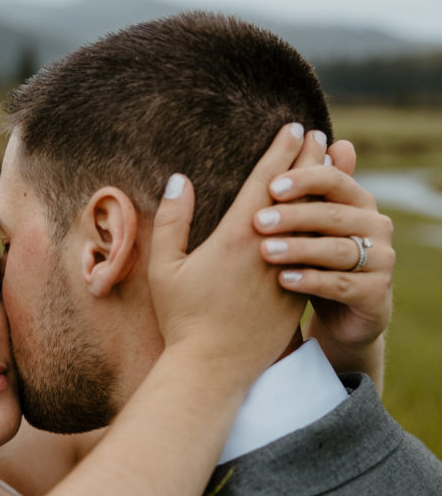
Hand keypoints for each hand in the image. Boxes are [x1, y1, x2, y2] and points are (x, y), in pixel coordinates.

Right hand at [149, 123, 306, 382]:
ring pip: (312, 221)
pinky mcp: (297, 295)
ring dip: (322, 192)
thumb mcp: (164, 268)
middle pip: (296, 195)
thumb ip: (172, 220)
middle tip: (319, 135)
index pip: (266, 183)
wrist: (213, 368)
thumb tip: (178, 179)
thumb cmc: (183, 319)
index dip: (281, 152)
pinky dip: (321, 227)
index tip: (292, 127)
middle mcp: (268, 250)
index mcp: (235, 237)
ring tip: (332, 169)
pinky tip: (325, 218)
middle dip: (309, 162)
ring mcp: (287, 273)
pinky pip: (314, 251)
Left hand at [253, 134, 393, 361]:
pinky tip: (283, 280)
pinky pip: (342, 285)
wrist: (343, 318)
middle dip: (294, 216)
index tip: (270, 186)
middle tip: (257, 222)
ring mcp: (381, 260)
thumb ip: (313, 189)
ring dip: (299, 249)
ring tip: (265, 252)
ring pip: (337, 250)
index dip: (304, 179)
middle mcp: (376, 226)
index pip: (334, 180)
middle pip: (334, 214)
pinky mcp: (376, 294)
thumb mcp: (311, 226)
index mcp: (358, 202)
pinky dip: (311, 280)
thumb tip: (320, 137)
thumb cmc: (318, 263)